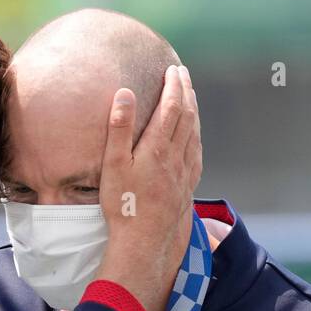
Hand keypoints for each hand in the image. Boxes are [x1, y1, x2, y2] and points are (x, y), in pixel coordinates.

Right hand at [95, 64, 201, 310]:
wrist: (143, 240)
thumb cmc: (123, 204)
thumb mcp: (114, 164)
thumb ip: (120, 127)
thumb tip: (126, 93)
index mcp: (158, 147)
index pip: (171, 107)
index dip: (173, 85)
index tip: (173, 69)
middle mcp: (176, 157)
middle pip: (187, 116)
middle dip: (186, 92)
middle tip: (182, 75)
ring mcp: (184, 172)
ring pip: (194, 133)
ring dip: (193, 111)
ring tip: (190, 97)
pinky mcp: (186, 187)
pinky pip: (196, 153)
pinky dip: (196, 136)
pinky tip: (194, 136)